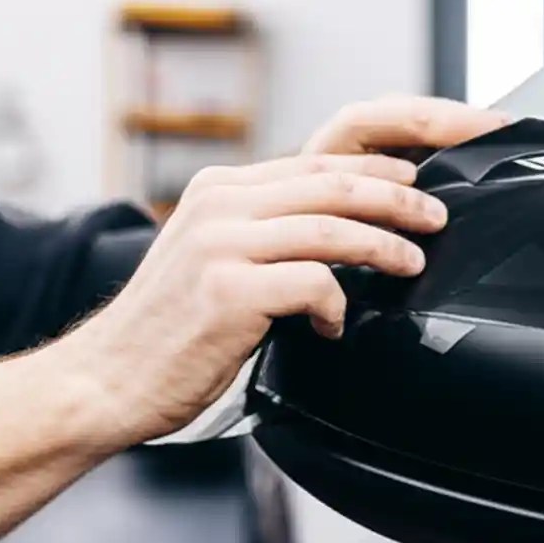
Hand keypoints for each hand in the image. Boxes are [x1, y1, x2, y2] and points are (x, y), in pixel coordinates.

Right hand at [50, 96, 507, 448]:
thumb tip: (342, 227)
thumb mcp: (214, 258)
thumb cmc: (172, 329)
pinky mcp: (228, 290)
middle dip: (397, 197)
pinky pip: (313, 283)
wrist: (108, 378)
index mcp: (218, 190)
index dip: (375, 169)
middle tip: (435, 216)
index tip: (417, 180)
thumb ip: (265, 233)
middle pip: (333, 185)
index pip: (316, 164)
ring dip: (384, 246)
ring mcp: (220, 245)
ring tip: (412, 263)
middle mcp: (219, 206)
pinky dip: (336, 304)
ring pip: (331, 228)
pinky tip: (333, 325)